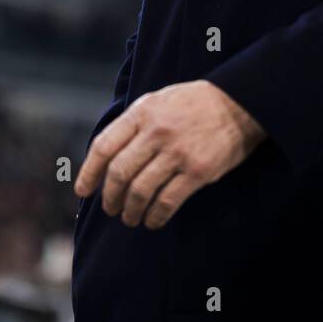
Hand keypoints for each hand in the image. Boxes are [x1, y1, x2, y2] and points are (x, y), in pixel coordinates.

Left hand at [73, 80, 266, 229]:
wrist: (239, 102)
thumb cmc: (194, 103)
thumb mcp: (158, 100)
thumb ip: (134, 124)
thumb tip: (107, 156)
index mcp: (142, 112)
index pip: (104, 146)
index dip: (89, 172)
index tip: (83, 191)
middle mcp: (156, 132)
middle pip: (119, 173)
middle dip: (110, 197)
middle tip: (111, 208)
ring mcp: (177, 152)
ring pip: (140, 191)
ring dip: (131, 211)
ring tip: (130, 218)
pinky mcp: (197, 171)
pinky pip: (167, 201)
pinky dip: (155, 216)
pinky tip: (153, 221)